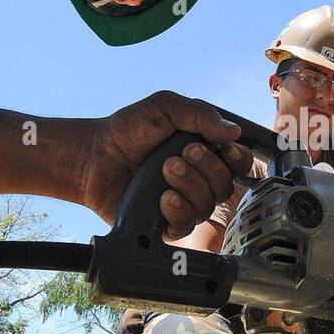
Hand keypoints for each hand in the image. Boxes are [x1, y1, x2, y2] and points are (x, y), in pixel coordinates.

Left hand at [79, 92, 253, 237]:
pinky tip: (163, 198)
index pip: (238, 162)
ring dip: (189, 186)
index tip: (226, 150)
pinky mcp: (166, 223)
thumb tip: (233, 131)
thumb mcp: (164, 108)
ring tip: (164, 171)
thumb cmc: (128, 130)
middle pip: (225, 185)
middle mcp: (197, 180)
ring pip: (207, 206)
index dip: (238, 159)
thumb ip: (200, 114)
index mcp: (204, 152)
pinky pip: (186, 225)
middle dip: (206, 169)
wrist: (95, 157)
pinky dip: (178, 211)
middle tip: (177, 156)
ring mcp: (183, 203)